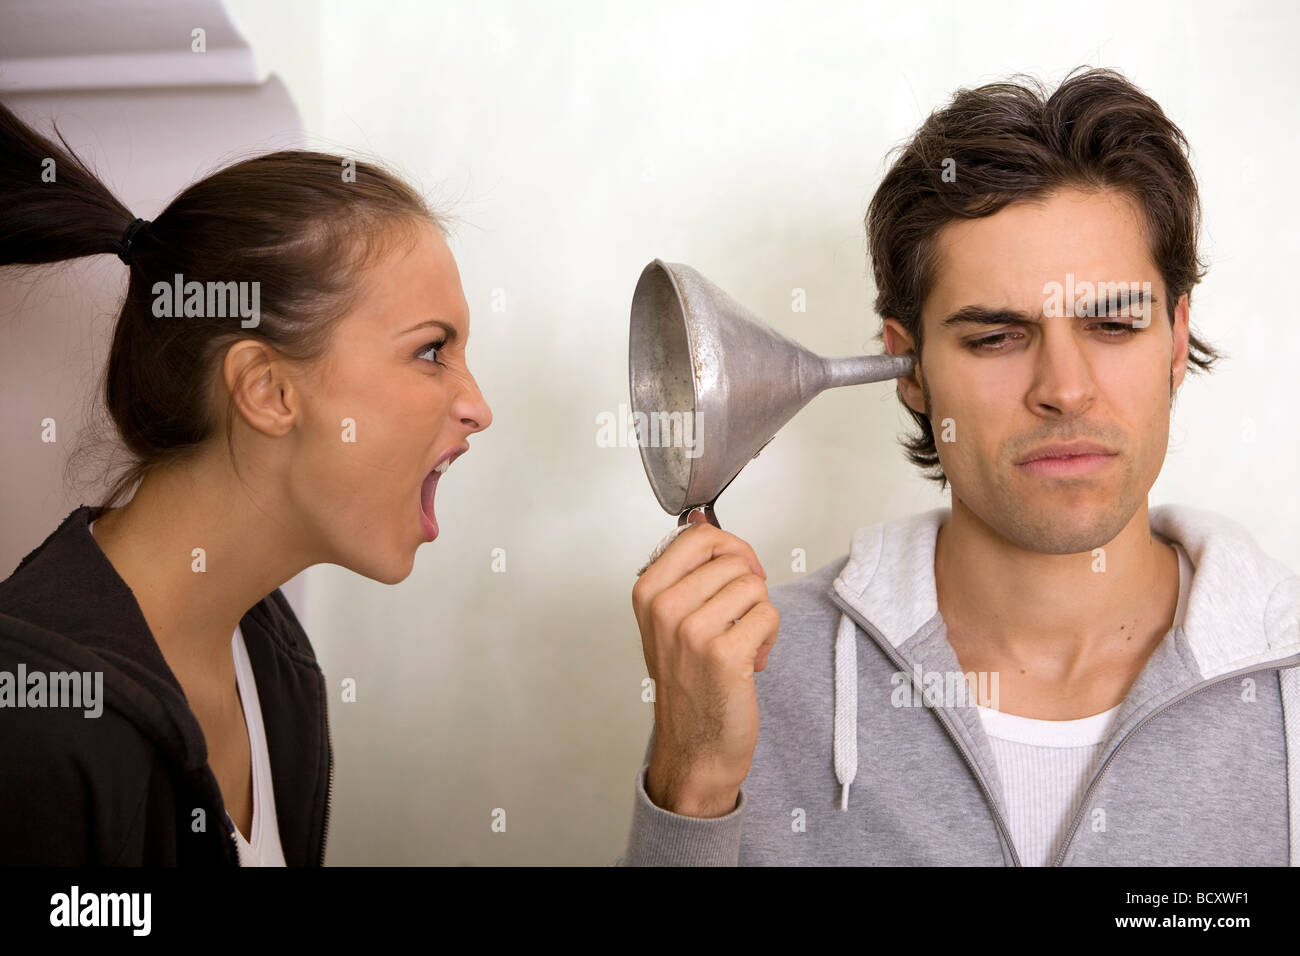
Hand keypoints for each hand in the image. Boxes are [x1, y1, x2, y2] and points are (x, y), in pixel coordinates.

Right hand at [631, 511, 779, 816]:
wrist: (696, 746)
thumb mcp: (668, 620)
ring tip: (741, 642)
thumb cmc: (687, 683)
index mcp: (647, 592)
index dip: (730, 548)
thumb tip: (700, 520)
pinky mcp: (724, 653)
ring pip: (754, 586)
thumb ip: (685, 570)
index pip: (698, 535)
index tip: (736, 572)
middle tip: (739, 619)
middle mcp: (664, 608)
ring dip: (758, 614)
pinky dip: (768, 638)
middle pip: (732, 560)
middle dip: (748, 587)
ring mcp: (692, 630)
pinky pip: (768, 616)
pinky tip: (750, 660)